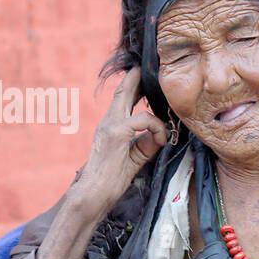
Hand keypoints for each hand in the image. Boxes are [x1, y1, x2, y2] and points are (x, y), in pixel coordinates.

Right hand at [73, 67, 168, 208]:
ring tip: (163, 137)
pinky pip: (145, 120)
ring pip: (139, 106)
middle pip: (124, 90)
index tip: (142, 76)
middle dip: (137, 77)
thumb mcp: (136, 156)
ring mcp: (110, 124)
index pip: (123, 98)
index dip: (133, 85)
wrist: (94, 193)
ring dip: (158, 122)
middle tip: (145, 65)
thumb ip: (147, 142)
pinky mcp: (116, 132)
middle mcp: (109, 120)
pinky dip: (157, 130)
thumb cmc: (112, 178)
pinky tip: (159, 141)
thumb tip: (162, 133)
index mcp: (112, 125)